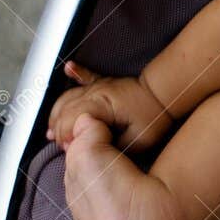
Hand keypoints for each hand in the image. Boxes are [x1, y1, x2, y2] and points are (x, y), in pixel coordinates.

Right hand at [46, 61, 173, 153]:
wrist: (167, 94)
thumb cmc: (154, 117)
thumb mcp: (135, 141)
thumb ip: (111, 145)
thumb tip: (91, 146)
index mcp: (101, 104)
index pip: (72, 119)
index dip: (66, 136)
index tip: (69, 150)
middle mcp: (96, 92)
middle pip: (66, 109)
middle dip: (59, 129)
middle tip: (62, 147)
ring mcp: (99, 86)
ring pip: (69, 96)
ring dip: (58, 113)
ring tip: (53, 131)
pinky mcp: (104, 83)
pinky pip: (86, 75)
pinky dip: (75, 73)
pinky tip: (67, 69)